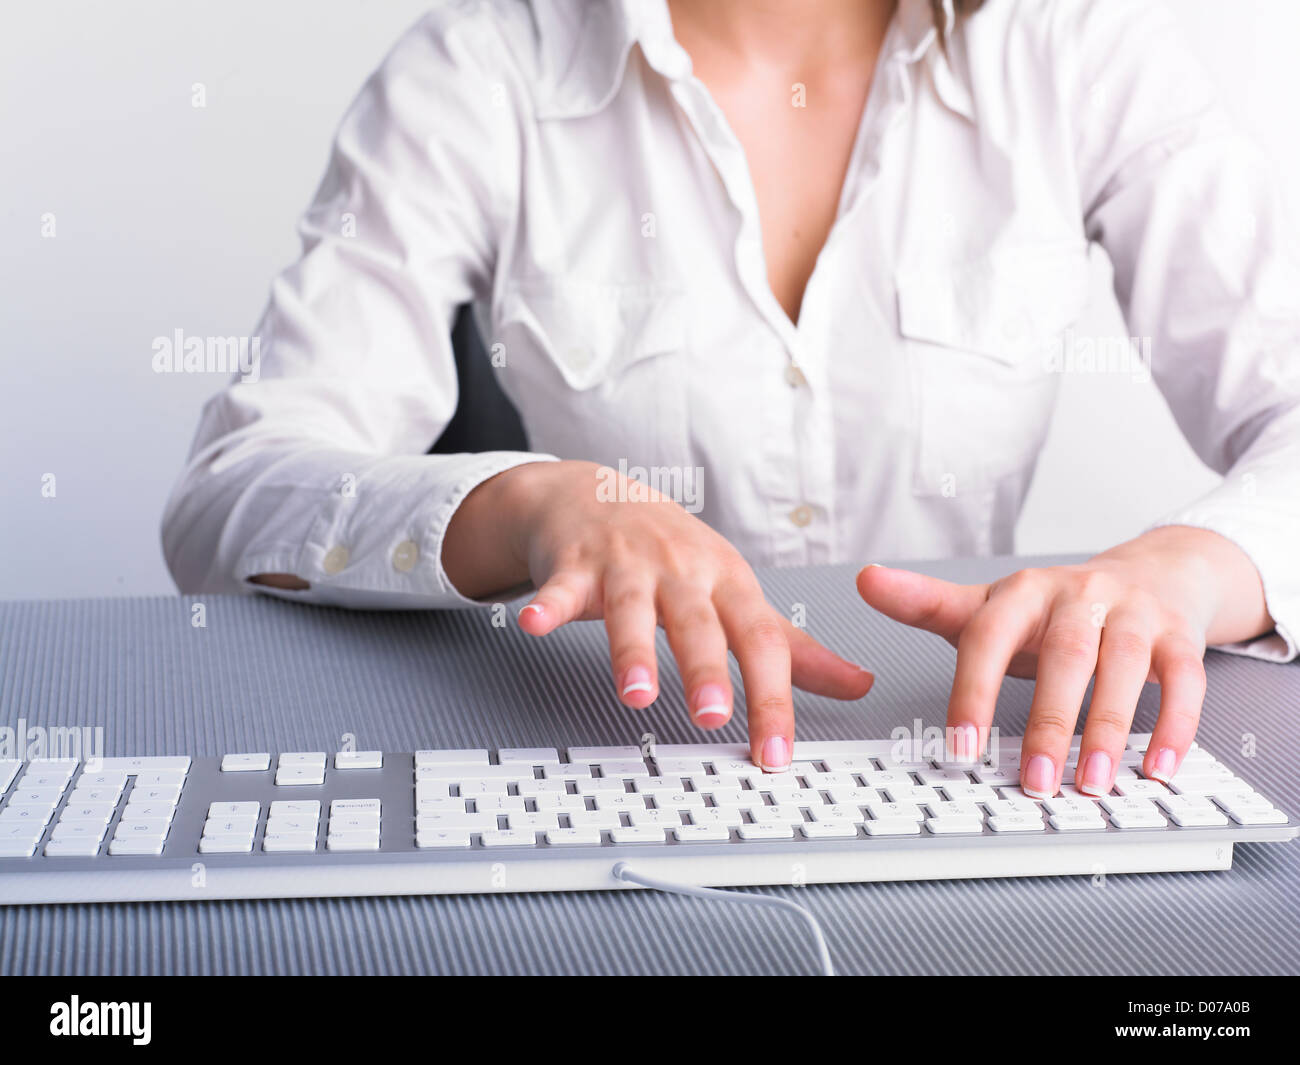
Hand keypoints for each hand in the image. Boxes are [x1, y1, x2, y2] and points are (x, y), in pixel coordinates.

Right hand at [444, 460, 873, 770]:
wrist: (595, 493)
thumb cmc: (672, 552)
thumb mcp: (736, 592)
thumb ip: (791, 647)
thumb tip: (857, 685)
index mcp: (727, 584)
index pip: (759, 642)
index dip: (771, 699)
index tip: (774, 755)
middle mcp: (681, 572)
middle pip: (697, 623)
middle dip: (705, 669)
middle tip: (712, 717)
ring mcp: (625, 565)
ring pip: (631, 609)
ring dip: (632, 649)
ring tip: (635, 692)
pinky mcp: (573, 564)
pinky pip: (559, 587)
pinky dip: (547, 605)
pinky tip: (533, 623)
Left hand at [855, 527, 1271, 797]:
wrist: (1149, 574)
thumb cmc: (1054, 609)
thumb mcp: (988, 605)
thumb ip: (925, 604)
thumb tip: (865, 578)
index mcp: (1022, 592)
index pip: (988, 638)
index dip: (972, 693)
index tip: (961, 750)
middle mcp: (1078, 594)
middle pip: (1063, 656)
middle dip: (1048, 723)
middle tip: (1032, 782)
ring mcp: (1132, 612)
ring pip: (1123, 667)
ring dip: (1109, 729)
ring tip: (1091, 783)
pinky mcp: (1179, 634)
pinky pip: (1184, 679)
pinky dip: (1174, 725)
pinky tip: (1158, 767)